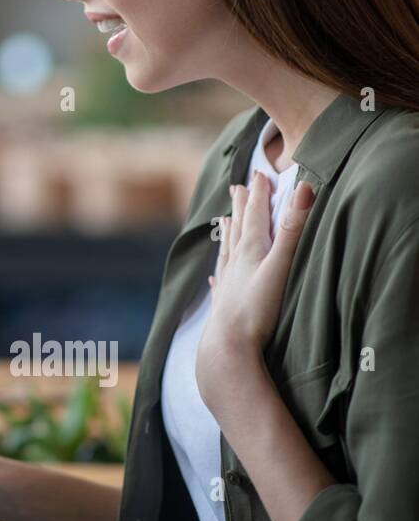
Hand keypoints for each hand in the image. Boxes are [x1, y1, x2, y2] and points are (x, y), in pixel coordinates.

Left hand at [197, 172, 313, 388]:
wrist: (228, 346)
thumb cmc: (256, 307)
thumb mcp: (280, 265)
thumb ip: (293, 229)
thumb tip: (304, 188)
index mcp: (249, 250)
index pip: (254, 214)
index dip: (259, 194)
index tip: (260, 174)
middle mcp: (235, 263)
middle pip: (238, 228)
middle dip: (241, 206)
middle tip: (238, 187)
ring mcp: (228, 283)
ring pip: (227, 251)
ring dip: (229, 233)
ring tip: (225, 220)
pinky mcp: (225, 305)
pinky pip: (222, 282)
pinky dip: (221, 272)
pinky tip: (216, 275)